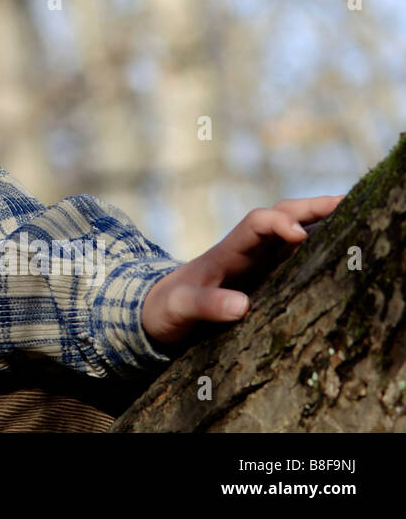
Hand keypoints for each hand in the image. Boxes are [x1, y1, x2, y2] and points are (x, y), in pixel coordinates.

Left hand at [141, 194, 346, 351]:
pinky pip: (299, 258)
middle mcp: (247, 251)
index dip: (277, 223)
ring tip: (359, 218)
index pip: (255, 224)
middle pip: (282, 216)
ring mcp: (260, 263)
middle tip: (348, 204)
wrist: (159, 313)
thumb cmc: (167, 310)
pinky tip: (344, 252)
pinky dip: (321, 250)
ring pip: (296, 233)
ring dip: (323, 224)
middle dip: (312, 208)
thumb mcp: (179, 309)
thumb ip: (205, 306)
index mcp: (227, 252)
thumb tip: (242, 306)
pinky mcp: (268, 279)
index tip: (297, 234)